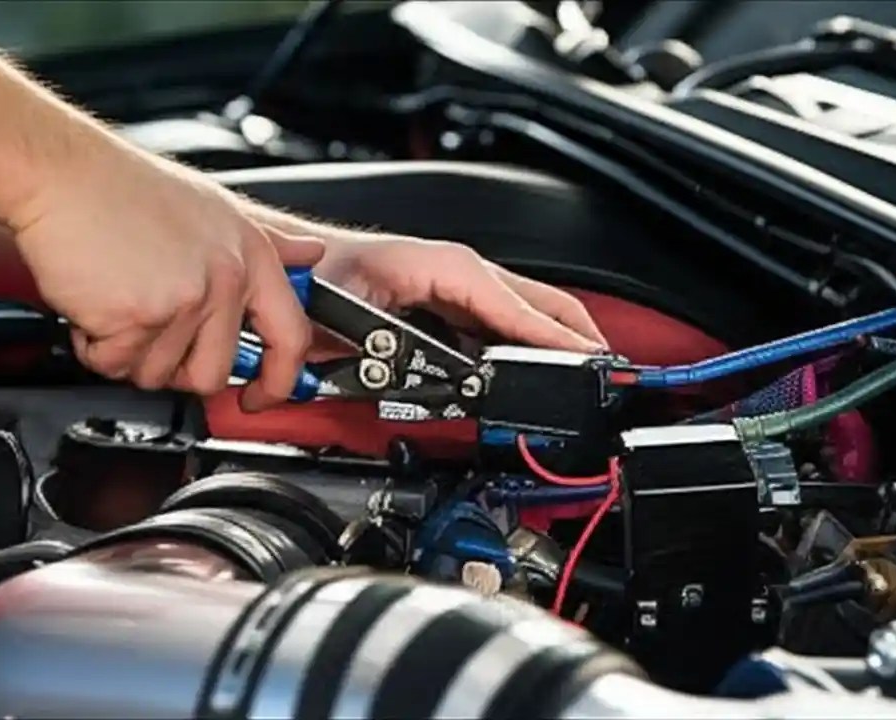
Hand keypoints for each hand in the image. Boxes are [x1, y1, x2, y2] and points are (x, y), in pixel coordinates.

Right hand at [10, 139, 323, 410]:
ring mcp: (184, 301)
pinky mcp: (137, 316)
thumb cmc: (128, 189)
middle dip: (172, 369)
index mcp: (252, 258)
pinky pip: (114, 363)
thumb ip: (272, 242)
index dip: (279, 382)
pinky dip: (94, 345)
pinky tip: (94, 305)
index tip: (260, 397)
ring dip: (128, 353)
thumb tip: (313, 253)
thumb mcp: (219, 208)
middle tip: (149, 335)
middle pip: (211, 373)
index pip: (291, 338)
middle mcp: (225, 281)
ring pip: (156, 373)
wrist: (63, 173)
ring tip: (118, 302)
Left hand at [313, 235, 606, 351]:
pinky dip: (529, 343)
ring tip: (586, 370)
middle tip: (607, 368)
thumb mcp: (354, 315)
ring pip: (526, 313)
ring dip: (557, 340)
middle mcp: (458, 271)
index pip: (517, 304)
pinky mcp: (449, 304)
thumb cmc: (312, 277)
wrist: (288, 267)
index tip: (585, 357)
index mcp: (444, 265)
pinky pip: (503, 324)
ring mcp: (457, 286)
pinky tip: (540, 366)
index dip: (554, 336)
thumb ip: (400, 347)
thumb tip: (448, 376)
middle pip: (538, 302)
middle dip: (576, 334)